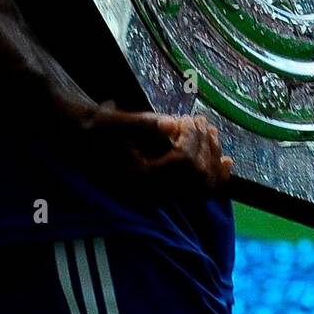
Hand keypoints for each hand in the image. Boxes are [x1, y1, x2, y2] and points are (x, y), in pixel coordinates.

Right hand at [80, 101, 232, 194]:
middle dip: (205, 145)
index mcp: (139, 178)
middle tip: (200, 121)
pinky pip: (199, 192)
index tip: (186, 118)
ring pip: (203, 187)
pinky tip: (226, 160)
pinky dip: (215, 176)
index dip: (192, 138)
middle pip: (197, 176)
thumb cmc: (99, 128)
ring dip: (212, 156)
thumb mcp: (115, 120)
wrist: (87, 141)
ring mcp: (161, 195)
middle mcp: (151, 193)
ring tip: (210, 130)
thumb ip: (144, 123)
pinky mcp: (167, 191)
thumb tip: (172, 125)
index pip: (182, 163)